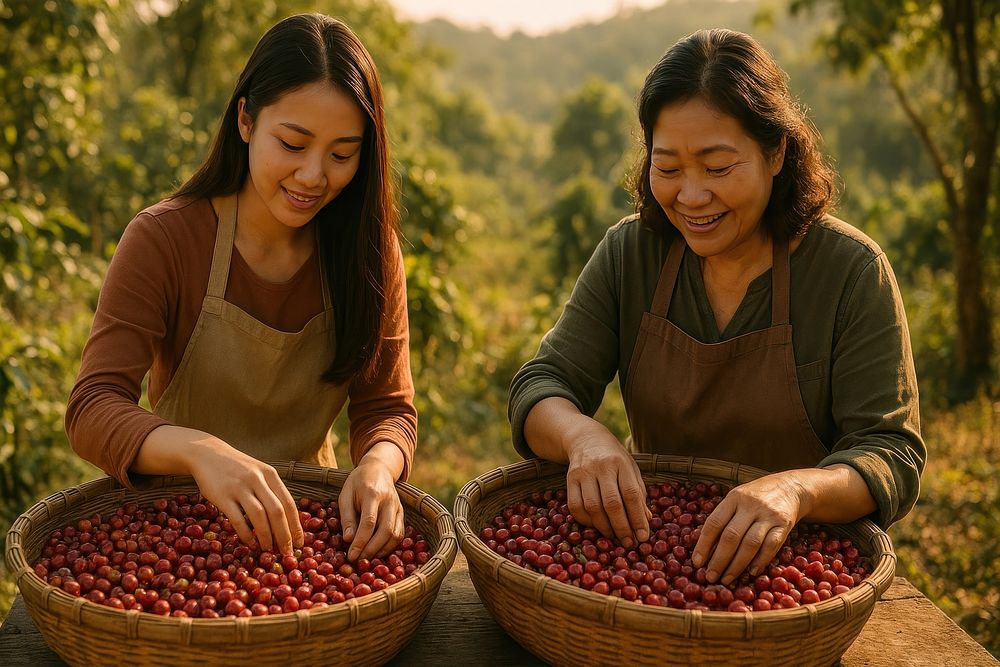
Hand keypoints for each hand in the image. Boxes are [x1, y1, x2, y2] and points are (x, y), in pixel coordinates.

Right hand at [186, 442, 303, 555]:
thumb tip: (288, 521)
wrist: (207, 454)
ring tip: (268, 550)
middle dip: (284, 535)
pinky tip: (250, 542)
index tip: (300, 543)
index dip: (295, 526)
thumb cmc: (238, 468)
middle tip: (287, 553)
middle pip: (277, 511)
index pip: (289, 503)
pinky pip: (237, 518)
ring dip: (266, 536)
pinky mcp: (222, 495)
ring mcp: (239, 486)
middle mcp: (257, 479)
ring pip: (259, 516)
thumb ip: (272, 491)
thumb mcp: (259, 472)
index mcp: (270, 474)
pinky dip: (246, 533)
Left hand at [339, 453, 404, 560]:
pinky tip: (378, 552)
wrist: (378, 469)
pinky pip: (400, 534)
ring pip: (395, 534)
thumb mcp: (345, 495)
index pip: (369, 522)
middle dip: (372, 550)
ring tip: (367, 558)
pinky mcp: (403, 513)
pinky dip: (390, 546)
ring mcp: (399, 507)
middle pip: (385, 530)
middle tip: (359, 561)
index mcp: (373, 493)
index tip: (351, 555)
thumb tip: (349, 540)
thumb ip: (347, 517)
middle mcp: (390, 501)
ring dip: (382, 551)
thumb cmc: (357, 483)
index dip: (361, 542)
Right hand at [565, 421, 649, 547]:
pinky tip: (596, 525)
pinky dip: (586, 521)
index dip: (638, 518)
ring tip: (614, 536)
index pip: (631, 494)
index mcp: (621, 463)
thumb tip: (646, 521)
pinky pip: (575, 506)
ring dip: (604, 527)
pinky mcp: (569, 479)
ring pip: (593, 507)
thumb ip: (638, 494)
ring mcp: (583, 472)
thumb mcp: (631, 470)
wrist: (586, 439)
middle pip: (612, 503)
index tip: (643, 536)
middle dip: (622, 527)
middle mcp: (602, 466)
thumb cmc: (614, 459)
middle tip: (629, 542)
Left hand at [692, 471, 807, 584]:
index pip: (714, 523)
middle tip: (710, 577)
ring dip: (737, 565)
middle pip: (731, 536)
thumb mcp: (737, 499)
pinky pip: (772, 545)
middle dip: (719, 560)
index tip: (697, 562)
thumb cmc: (756, 497)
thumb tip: (706, 549)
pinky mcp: (784, 524)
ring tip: (727, 579)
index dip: (703, 544)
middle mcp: (750, 505)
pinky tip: (751, 572)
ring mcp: (768, 515)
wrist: (790, 487)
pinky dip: (760, 560)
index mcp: (733, 498)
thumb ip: (724, 518)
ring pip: (750, 543)